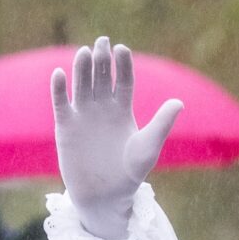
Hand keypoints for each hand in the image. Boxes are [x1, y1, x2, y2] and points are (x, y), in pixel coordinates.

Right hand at [50, 36, 184, 239]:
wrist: (105, 196)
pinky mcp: (65, 127)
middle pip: (101, 77)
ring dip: (81, 69)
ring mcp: (82, 116)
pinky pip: (61, 103)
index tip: (122, 49)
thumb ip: (161, 124)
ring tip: (84, 52)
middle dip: (101, 60)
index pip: (123, 80)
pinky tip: (59, 74)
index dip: (122, 65)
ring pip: (81, 85)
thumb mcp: (148, 148)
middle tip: (102, 42)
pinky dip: (59, 89)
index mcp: (123, 110)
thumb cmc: (130, 174)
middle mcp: (102, 108)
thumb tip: (179, 102)